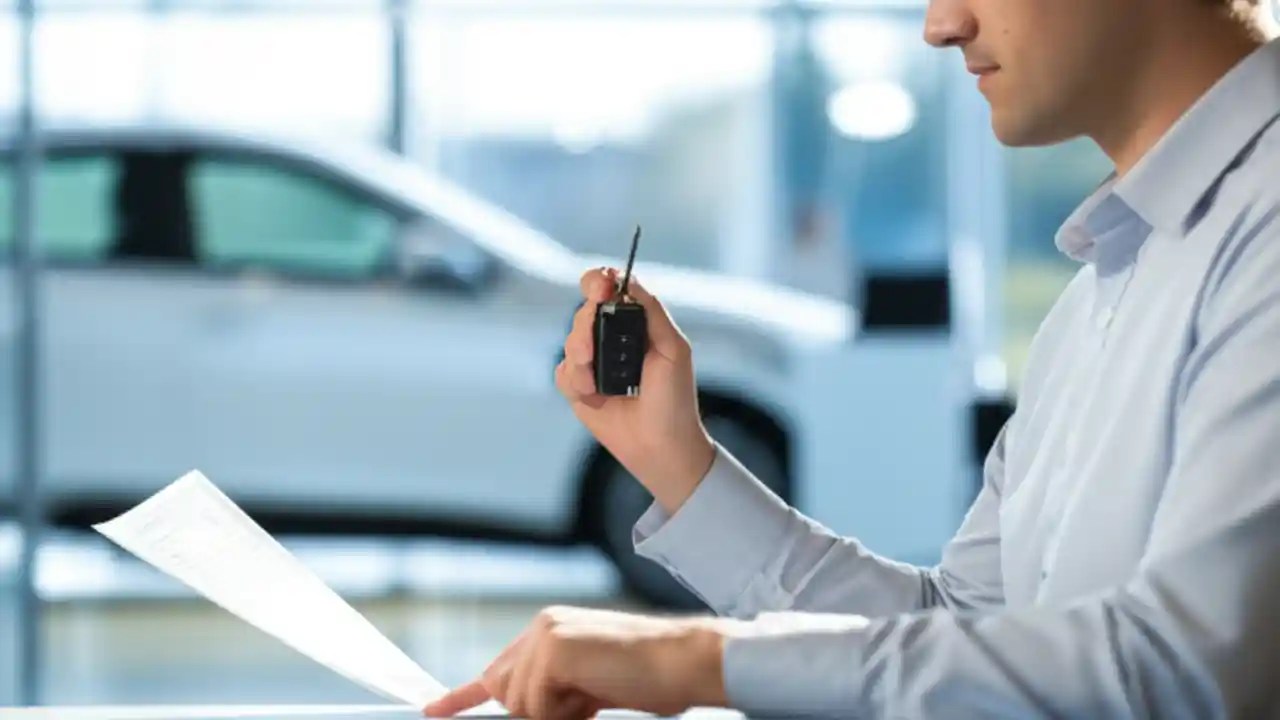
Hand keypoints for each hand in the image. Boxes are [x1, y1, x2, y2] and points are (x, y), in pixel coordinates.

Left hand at [423, 606, 733, 719]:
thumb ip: (553, 691)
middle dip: (535, 712)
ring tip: (596, 697)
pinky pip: (535, 706)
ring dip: (554, 715)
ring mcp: (545, 635)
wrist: (683, 662)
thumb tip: (521, 711)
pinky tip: (594, 694)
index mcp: (550, 630)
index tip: (433, 710)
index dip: (464, 696)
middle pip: (504, 691)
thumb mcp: (588, 686)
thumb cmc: (648, 678)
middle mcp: (541, 626)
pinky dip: (562, 714)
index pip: (498, 670)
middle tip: (583, 704)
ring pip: (519, 704)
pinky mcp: (552, 650)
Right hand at [555, 267, 715, 513]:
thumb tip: (628, 281)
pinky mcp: (579, 388)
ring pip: (570, 342)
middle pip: (583, 312)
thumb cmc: (674, 399)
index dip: (597, 282)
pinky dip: (574, 381)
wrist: (660, 446)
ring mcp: (595, 363)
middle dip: (585, 328)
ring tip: (597, 383)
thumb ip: (652, 311)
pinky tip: (592, 395)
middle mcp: (613, 338)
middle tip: (593, 350)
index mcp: (636, 323)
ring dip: (580, 360)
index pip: (609, 289)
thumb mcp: (673, 348)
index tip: (598, 288)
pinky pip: (563, 372)